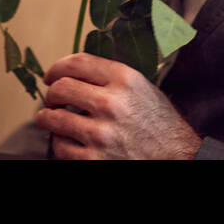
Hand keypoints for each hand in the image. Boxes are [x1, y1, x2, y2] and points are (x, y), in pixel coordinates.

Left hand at [34, 53, 201, 158]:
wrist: (176, 157)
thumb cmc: (157, 122)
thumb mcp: (141, 87)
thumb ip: (110, 76)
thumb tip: (71, 71)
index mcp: (124, 79)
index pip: (76, 63)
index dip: (56, 68)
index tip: (51, 76)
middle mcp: (112, 103)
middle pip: (61, 88)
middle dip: (51, 94)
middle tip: (52, 100)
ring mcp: (102, 133)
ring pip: (54, 118)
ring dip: (47, 118)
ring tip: (50, 119)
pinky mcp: (95, 160)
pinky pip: (60, 147)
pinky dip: (59, 143)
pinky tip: (66, 141)